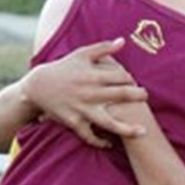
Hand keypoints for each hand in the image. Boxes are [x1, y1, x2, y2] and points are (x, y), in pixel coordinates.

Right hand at [25, 38, 148, 147]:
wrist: (38, 86)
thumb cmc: (63, 68)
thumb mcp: (81, 54)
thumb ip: (103, 48)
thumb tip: (123, 41)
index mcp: (94, 75)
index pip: (122, 77)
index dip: (131, 79)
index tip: (132, 82)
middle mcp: (90, 93)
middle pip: (122, 96)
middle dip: (138, 97)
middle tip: (146, 98)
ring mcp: (82, 110)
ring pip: (109, 123)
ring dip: (128, 129)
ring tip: (143, 132)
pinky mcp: (74, 122)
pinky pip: (89, 136)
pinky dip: (100, 142)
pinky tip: (110, 143)